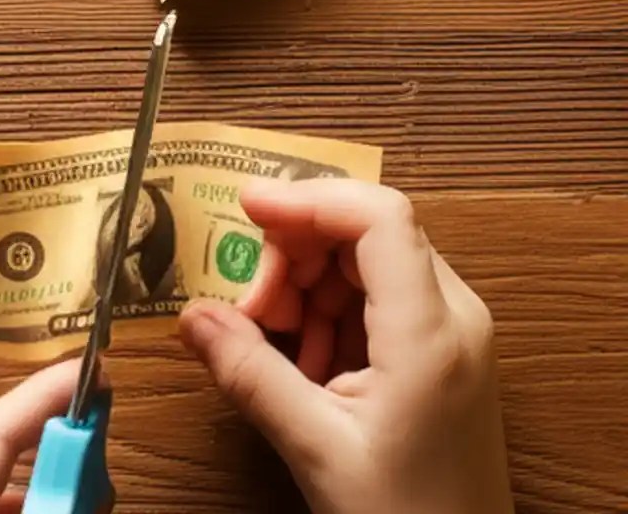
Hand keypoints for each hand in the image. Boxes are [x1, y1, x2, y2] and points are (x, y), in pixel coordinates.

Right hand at [180, 179, 513, 513]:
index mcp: (431, 333)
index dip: (307, 198)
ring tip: (273, 352)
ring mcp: (447, 331)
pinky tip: (302, 365)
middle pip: (362, 235)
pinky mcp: (435, 349)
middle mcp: (452, 316)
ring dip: (303, 292)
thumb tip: (191, 316)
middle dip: (293, 259)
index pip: (377, 217)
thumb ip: (250, 373)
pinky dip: (323, 318)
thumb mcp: (315, 446)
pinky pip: (370, 301)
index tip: (245, 206)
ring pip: (361, 265)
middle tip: (248, 314)